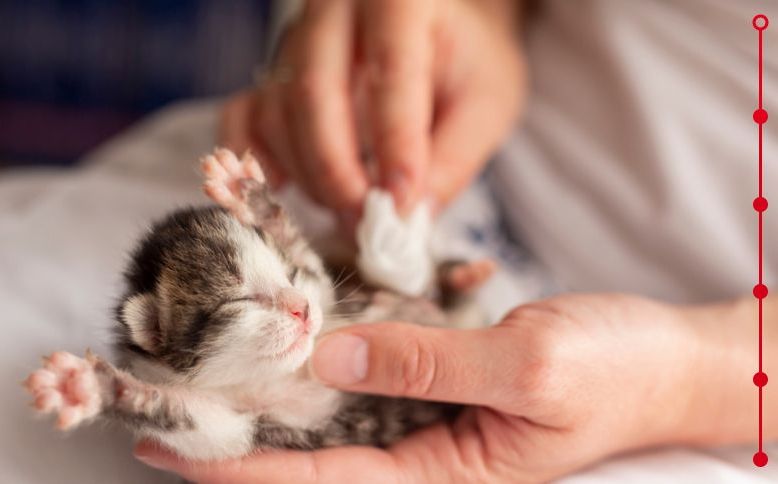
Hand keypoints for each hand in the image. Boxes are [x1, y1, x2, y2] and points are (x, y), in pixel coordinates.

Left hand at [134, 294, 712, 482]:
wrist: (665, 358)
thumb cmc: (615, 373)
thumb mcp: (527, 368)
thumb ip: (428, 362)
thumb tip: (331, 353)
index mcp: (442, 473)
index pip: (322, 481)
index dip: (242, 470)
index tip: (173, 453)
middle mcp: (422, 447)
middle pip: (313, 449)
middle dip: (238, 433)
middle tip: (160, 413)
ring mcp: (427, 409)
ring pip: (334, 403)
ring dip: (272, 384)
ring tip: (202, 368)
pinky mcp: (437, 372)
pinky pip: (371, 361)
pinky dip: (327, 342)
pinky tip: (288, 325)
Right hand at [220, 0, 525, 224]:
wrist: (435, 32)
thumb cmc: (464, 60)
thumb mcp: (486, 101)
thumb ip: (454, 157)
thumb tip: (410, 217)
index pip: (390, 71)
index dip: (394, 145)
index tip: (402, 204)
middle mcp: (334, 9)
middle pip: (314, 91)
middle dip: (337, 170)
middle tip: (365, 218)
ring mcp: (294, 39)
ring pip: (276, 111)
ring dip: (307, 175)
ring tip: (349, 207)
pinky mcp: (272, 73)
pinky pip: (243, 118)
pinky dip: (256, 162)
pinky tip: (284, 190)